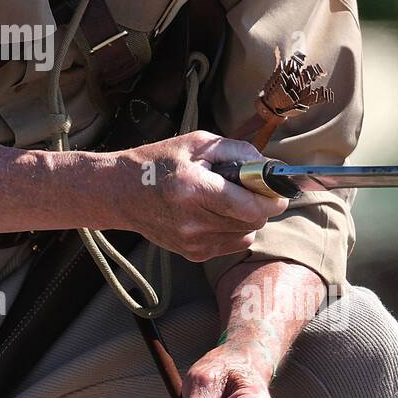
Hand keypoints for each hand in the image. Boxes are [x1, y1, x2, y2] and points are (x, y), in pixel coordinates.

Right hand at [123, 132, 287, 261]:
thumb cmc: (157, 162)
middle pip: (253, 221)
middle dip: (259, 203)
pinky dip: (232, 228)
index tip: (279, 190)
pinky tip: (212, 213)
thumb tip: (269, 166)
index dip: (272, 198)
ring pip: (246, 234)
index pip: (251, 207)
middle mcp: (193, 221)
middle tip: (247, 187)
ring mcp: (192, 242)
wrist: (119, 193)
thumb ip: (238, 151)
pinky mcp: (192, 254)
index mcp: (194, 189)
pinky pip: (232, 243)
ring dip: (245, 216)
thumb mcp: (197, 143)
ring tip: (223, 199)